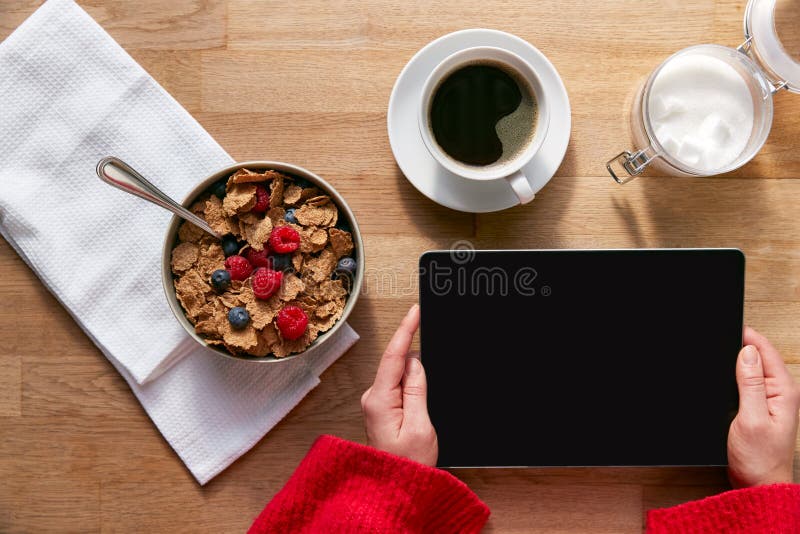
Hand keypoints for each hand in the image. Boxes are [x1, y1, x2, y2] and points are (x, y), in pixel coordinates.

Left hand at [360, 304, 437, 466]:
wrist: (394, 490)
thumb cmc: (407, 466)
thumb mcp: (421, 425)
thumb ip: (417, 388)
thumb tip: (415, 360)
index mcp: (379, 399)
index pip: (394, 356)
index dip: (406, 330)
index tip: (415, 311)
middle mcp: (372, 398)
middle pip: (400, 365)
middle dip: (418, 370)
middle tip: (426, 404)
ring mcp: (376, 404)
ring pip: (402, 378)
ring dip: (416, 386)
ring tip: (420, 421)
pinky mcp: (382, 409)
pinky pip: (400, 389)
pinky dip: (412, 391)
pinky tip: (418, 411)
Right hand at [727, 326, 799, 487]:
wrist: (758, 485)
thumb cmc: (759, 458)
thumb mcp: (751, 417)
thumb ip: (750, 383)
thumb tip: (747, 351)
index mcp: (784, 391)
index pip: (765, 351)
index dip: (746, 336)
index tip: (728, 327)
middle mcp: (781, 393)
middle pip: (759, 356)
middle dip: (741, 345)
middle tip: (720, 336)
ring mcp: (771, 400)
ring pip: (752, 369)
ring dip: (738, 361)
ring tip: (723, 353)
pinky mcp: (759, 408)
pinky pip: (747, 383)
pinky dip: (736, 376)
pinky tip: (727, 377)